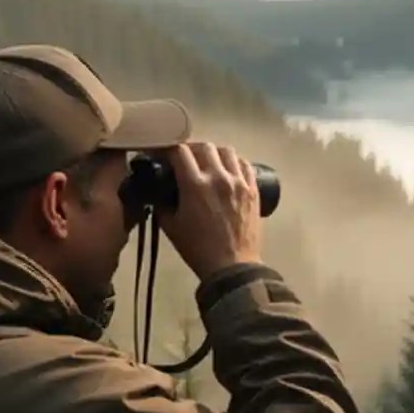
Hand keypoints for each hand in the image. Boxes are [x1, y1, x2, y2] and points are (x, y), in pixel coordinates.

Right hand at [154, 142, 262, 279]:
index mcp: (194, 185)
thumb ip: (162, 205)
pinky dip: (235, 162)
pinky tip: (229, 169)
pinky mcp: (253, 189)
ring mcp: (239, 182)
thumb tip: (159, 193)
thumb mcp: (171, 227)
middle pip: (204, 146)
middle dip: (191, 149)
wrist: (231, 266)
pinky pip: (245, 164)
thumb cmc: (198, 249)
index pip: (179, 152)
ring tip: (209, 162)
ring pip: (227, 151)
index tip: (163, 155)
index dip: (168, 149)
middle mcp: (218, 176)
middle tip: (185, 159)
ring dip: (214, 153)